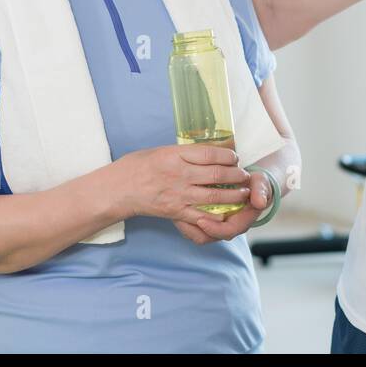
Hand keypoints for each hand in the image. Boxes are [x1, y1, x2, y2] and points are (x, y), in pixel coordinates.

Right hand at [118, 144, 251, 223]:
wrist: (120, 189)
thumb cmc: (139, 166)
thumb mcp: (162, 150)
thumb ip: (185, 152)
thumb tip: (210, 152)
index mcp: (176, 155)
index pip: (210, 153)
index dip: (228, 155)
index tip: (235, 157)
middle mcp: (180, 175)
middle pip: (217, 175)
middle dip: (237, 176)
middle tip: (245, 175)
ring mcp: (179, 195)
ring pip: (214, 196)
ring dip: (233, 195)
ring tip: (243, 192)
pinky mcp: (176, 212)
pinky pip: (202, 216)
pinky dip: (218, 215)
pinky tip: (228, 212)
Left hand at [174, 171, 274, 244]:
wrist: (250, 181)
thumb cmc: (255, 184)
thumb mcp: (261, 185)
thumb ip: (261, 192)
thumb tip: (259, 202)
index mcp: (240, 222)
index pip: (226, 232)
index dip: (213, 229)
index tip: (201, 221)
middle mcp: (226, 226)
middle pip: (207, 236)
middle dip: (192, 229)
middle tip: (179, 219)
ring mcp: (215, 222)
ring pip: (196, 233)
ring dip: (185, 225)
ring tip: (174, 215)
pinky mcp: (205, 216)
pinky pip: (191, 225)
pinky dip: (183, 219)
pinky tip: (175, 209)